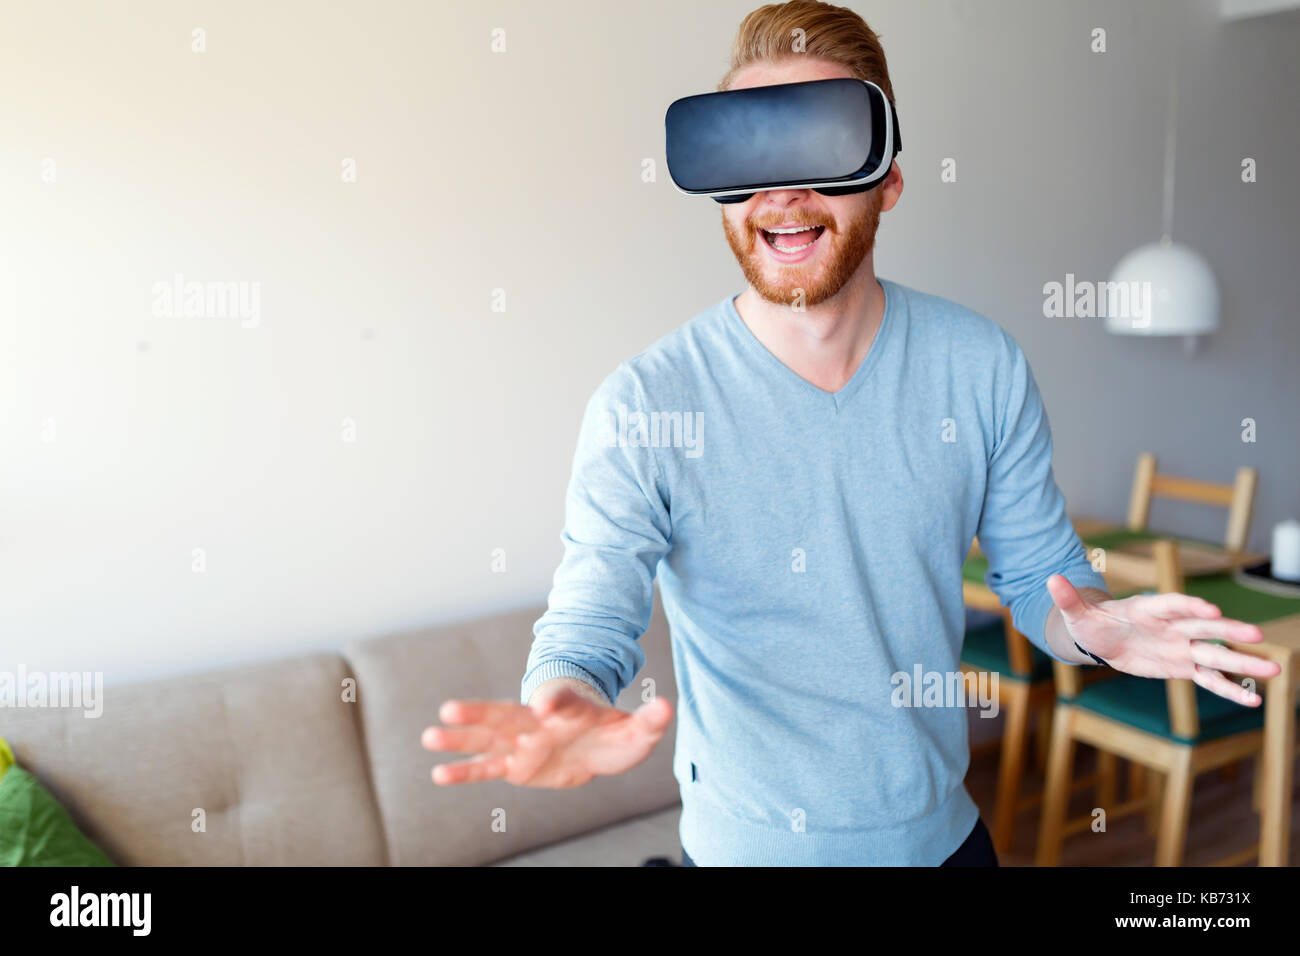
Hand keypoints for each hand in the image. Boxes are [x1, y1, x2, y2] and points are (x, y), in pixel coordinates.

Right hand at [421, 688, 672, 788]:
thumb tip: (667, 706)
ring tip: (429, 736)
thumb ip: (649, 719)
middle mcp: (539, 722)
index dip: (556, 700)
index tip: (546, 702)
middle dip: (480, 712)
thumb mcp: (636, 729)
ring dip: (460, 739)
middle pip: (507, 715)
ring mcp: (523, 743)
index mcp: (570, 709)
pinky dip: (465, 771)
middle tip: (450, 708)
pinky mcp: (516, 766)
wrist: (594, 742)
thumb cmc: (610, 729)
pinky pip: (487, 769)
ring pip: (487, 740)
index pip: (562, 701)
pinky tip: (438, 772)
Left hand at [1047, 574, 1280, 705]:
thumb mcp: (1075, 612)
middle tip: (1255, 635)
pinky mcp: (1182, 666)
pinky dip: (1229, 690)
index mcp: (1148, 608)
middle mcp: (1171, 626)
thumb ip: (1067, 598)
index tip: (1209, 610)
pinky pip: (1209, 679)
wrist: (1100, 635)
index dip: (1189, 606)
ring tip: (1275, 671)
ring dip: (1242, 663)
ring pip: (1214, 655)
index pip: (1172, 605)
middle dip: (1227, 631)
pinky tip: (1254, 702)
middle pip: (1202, 628)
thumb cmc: (1089, 620)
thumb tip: (1049, 579)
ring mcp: (1180, 647)